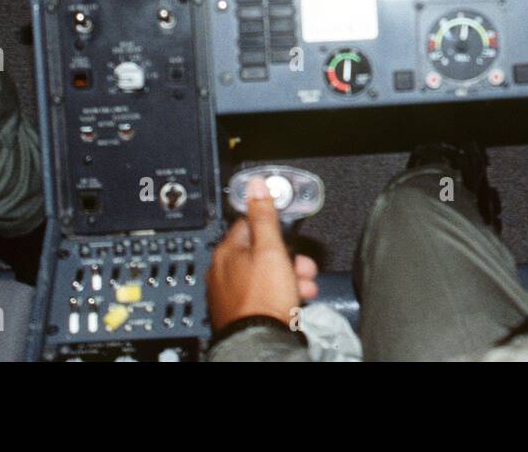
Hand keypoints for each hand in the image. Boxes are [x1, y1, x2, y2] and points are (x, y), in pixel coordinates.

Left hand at [206, 177, 319, 328]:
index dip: (274, 228)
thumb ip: (264, 215)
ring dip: (288, 276)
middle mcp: (223, 270)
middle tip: (302, 265)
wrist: (260, 341)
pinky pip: (263, 293)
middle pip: (260, 252)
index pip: (249, 223)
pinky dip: (280, 292)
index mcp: (226, 251)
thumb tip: (256, 184)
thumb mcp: (270, 248)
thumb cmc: (263, 297)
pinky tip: (294, 299)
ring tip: (304, 286)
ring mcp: (230, 292)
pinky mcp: (240, 310)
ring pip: (264, 274)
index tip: (288, 235)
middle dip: (287, 257)